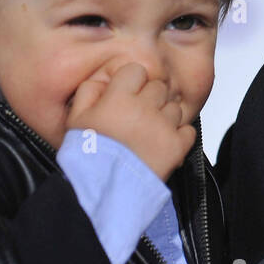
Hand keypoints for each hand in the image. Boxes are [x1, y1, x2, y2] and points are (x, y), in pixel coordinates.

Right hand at [64, 63, 194, 180]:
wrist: (101, 193)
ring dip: (164, 117)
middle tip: (137, 117)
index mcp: (119, 98)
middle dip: (149, 99)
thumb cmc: (86, 157)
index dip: (132, 82)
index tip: (127, 95)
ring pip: (174, 108)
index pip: (136, 71)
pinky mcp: (177, 147)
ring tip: (149, 134)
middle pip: (158, 88)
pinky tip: (163, 144)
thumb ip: (88, 91)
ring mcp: (163, 127)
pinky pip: (188, 130)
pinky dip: (179, 136)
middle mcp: (144, 108)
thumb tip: (104, 78)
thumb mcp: (76, 119)